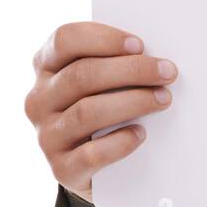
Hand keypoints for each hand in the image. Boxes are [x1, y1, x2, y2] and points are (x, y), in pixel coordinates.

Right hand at [25, 22, 177, 203]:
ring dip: (132, 102)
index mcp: (47, 67)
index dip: (103, 39)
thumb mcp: (102, 83)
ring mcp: (47, 135)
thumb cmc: (104, 109)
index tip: (140, 45)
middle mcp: (39, 100)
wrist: (93, 164)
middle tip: (167, 72)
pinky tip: (141, 133)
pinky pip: (92, 153)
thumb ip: (116, 64)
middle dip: (131, 70)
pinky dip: (121, 142)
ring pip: (87, 112)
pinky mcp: (62, 168)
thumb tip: (156, 59)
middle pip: (81, 75)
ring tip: (163, 99)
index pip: (65, 40)